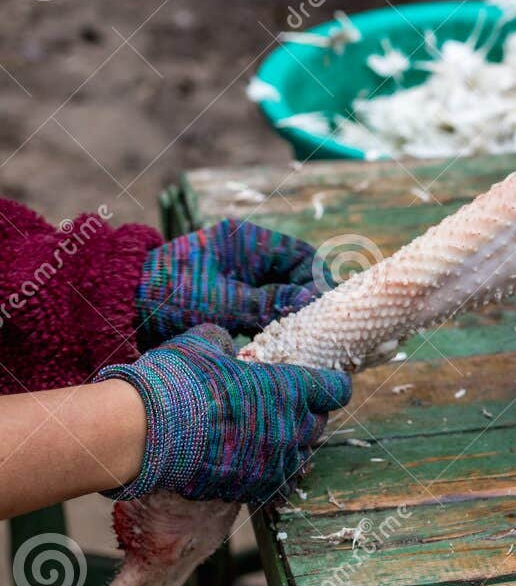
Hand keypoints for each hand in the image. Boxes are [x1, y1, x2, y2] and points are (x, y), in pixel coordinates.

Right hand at [93, 324, 351, 502]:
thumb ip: (222, 342)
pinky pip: (279, 484)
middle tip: (291, 408)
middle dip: (309, 415)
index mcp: (287, 388)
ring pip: (302, 456)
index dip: (333, 384)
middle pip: (318, 424)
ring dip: (293, 447)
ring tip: (274, 439)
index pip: (334, 389)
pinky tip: (261, 467)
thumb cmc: (174, 382)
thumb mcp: (200, 345)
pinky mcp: (254, 487)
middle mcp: (289, 427)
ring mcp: (274, 462)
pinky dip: (274, 475)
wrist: (145, 433)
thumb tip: (225, 343)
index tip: (330, 383)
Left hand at [134, 219, 320, 348]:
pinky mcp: (229, 298)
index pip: (301, 256)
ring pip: (280, 296)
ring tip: (302, 342)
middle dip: (307, 303)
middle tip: (319, 332)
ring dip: (291, 317)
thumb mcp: (222, 302)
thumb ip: (269, 303)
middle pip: (294, 277)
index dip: (318, 281)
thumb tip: (312, 304)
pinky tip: (278, 345)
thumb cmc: (167, 296)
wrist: (119, 308)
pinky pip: (263, 310)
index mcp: (247, 241)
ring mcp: (237, 276)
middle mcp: (246, 255)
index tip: (325, 311)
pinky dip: (273, 326)